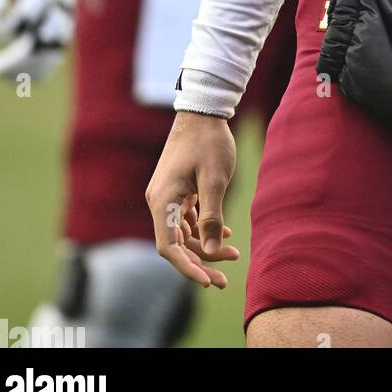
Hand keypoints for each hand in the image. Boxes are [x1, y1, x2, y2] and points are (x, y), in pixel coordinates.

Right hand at [146, 111, 238, 287]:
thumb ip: (212, 216)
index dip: (186, 267)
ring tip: (232, 254)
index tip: (206, 281)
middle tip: (224, 281)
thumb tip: (210, 249)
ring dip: (204, 246)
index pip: (168, 247)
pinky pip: (187, 218)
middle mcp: (159, 201)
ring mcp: (167, 196)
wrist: (203, 110)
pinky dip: (203, 227)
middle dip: (200, 262)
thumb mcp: (215, 179)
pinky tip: (225, 234)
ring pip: (183, 232)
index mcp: (163, 201)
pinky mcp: (177, 190)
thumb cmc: (209, 142)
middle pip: (176, 244)